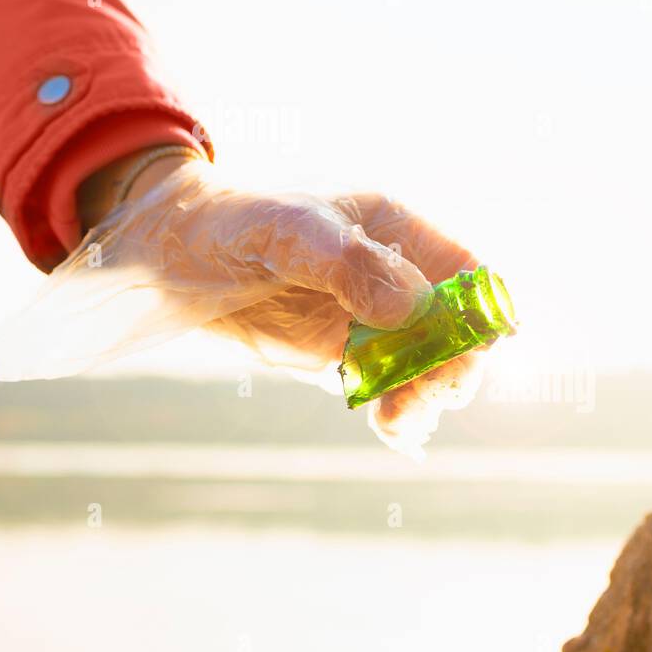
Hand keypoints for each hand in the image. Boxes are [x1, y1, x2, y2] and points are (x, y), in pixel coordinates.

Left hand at [0, 160, 482, 454]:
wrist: (167, 257)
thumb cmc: (230, 224)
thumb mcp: (284, 232)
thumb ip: (347, 263)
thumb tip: (412, 309)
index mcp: (392, 227)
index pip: (465, 268)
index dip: (484, 307)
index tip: (480, 346)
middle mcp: (390, 274)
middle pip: (455, 327)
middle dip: (453, 363)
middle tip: (429, 392)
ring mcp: (367, 318)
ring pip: (426, 366)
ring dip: (426, 395)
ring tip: (397, 419)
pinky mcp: (339, 355)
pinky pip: (387, 387)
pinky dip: (398, 410)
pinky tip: (390, 427)